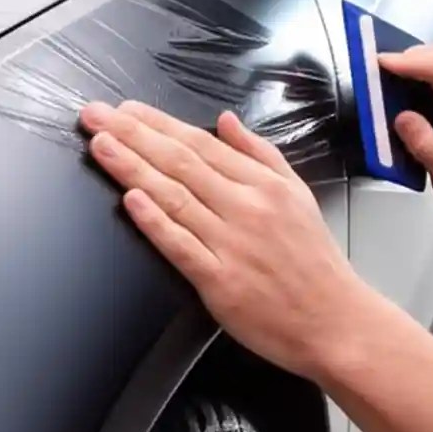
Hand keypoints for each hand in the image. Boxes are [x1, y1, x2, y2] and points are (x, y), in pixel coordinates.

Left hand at [79, 101, 378, 381]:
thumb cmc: (314, 264)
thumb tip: (225, 122)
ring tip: (102, 145)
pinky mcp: (220, 281)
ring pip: (174, 195)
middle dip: (133, 134)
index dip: (158, 123)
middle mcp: (246, 207)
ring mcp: (231, 244)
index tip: (126, 109)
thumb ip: (260, 154)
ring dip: (133, 167)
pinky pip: (181, 245)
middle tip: (96, 115)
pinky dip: (155, 221)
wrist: (335, 322)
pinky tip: (131, 200)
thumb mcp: (298, 193)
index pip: (200, 143)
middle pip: (180, 161)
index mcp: (263, 184)